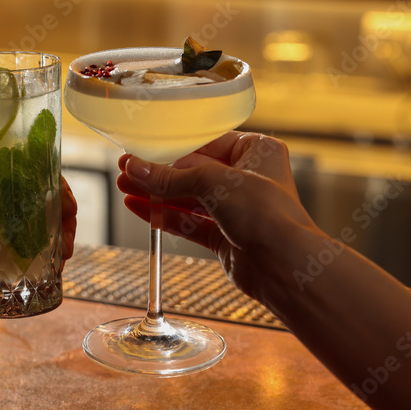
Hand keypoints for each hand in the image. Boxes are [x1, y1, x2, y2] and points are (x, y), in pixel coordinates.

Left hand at [0, 153, 77, 322]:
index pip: (4, 165)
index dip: (38, 176)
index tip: (60, 198)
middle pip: (24, 199)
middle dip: (54, 212)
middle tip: (68, 236)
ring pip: (23, 231)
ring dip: (48, 241)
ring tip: (64, 258)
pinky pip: (8, 266)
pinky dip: (30, 271)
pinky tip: (47, 279)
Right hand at [117, 132, 315, 308]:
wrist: (284, 265)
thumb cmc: (267, 214)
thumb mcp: (213, 183)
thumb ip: (171, 177)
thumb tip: (136, 167)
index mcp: (257, 151)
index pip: (205, 144)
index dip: (171, 148)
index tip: (142, 151)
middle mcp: (248, 178)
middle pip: (194, 172)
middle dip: (159, 174)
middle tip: (127, 170)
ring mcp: (236, 209)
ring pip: (189, 198)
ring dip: (157, 195)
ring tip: (125, 188)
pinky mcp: (225, 237)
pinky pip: (189, 222)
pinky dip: (165, 216)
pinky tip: (141, 209)